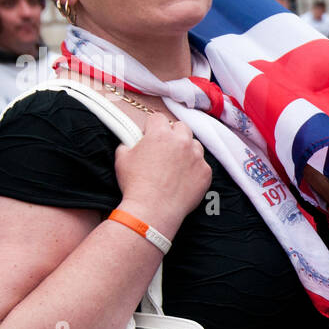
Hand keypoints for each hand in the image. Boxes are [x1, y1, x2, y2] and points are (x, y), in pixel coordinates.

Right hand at [113, 113, 211, 237]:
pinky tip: (184, 179)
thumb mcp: (122, 158)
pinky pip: (202, 164)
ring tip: (176, 164)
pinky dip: (194, 169)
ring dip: (187, 150)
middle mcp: (182, 142)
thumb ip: (128, 143)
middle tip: (165, 148)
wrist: (152, 210)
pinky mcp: (205, 173)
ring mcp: (196, 157)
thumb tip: (130, 141)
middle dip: (173, 134)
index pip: (158, 118)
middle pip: (181, 127)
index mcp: (160, 134)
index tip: (150, 135)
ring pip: (195, 144)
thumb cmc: (135, 185)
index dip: (152, 127)